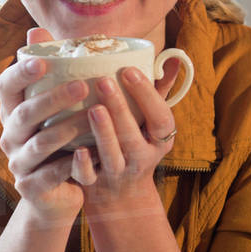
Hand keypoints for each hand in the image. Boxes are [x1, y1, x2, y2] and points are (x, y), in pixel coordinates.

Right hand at [0, 27, 92, 221]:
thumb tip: (38, 29)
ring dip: (67, 128)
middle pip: (25, 114)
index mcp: (13, 112)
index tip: (40, 62)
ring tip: (93, 116)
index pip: (5, 87)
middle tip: (81, 85)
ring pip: (40, 143)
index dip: (19, 74)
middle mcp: (10, 135)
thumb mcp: (54, 109)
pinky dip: (72, 163)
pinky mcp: (31, 187)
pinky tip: (90, 152)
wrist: (56, 195)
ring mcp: (18, 162)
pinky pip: (52, 173)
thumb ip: (50, 73)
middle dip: (52, 98)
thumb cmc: (60, 141)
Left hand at [78, 56, 181, 211]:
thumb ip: (159, 90)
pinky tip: (77, 149)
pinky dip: (83, 164)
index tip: (130, 70)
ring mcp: (118, 172)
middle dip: (121, 108)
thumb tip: (172, 57)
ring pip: (113, 155)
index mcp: (159, 139)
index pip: (160, 117)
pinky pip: (90, 176)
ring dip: (104, 132)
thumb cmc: (135, 143)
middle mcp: (142, 157)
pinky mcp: (95, 183)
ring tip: (92, 108)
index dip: (147, 95)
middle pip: (134, 135)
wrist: (120, 194)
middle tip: (104, 81)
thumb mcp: (151, 122)